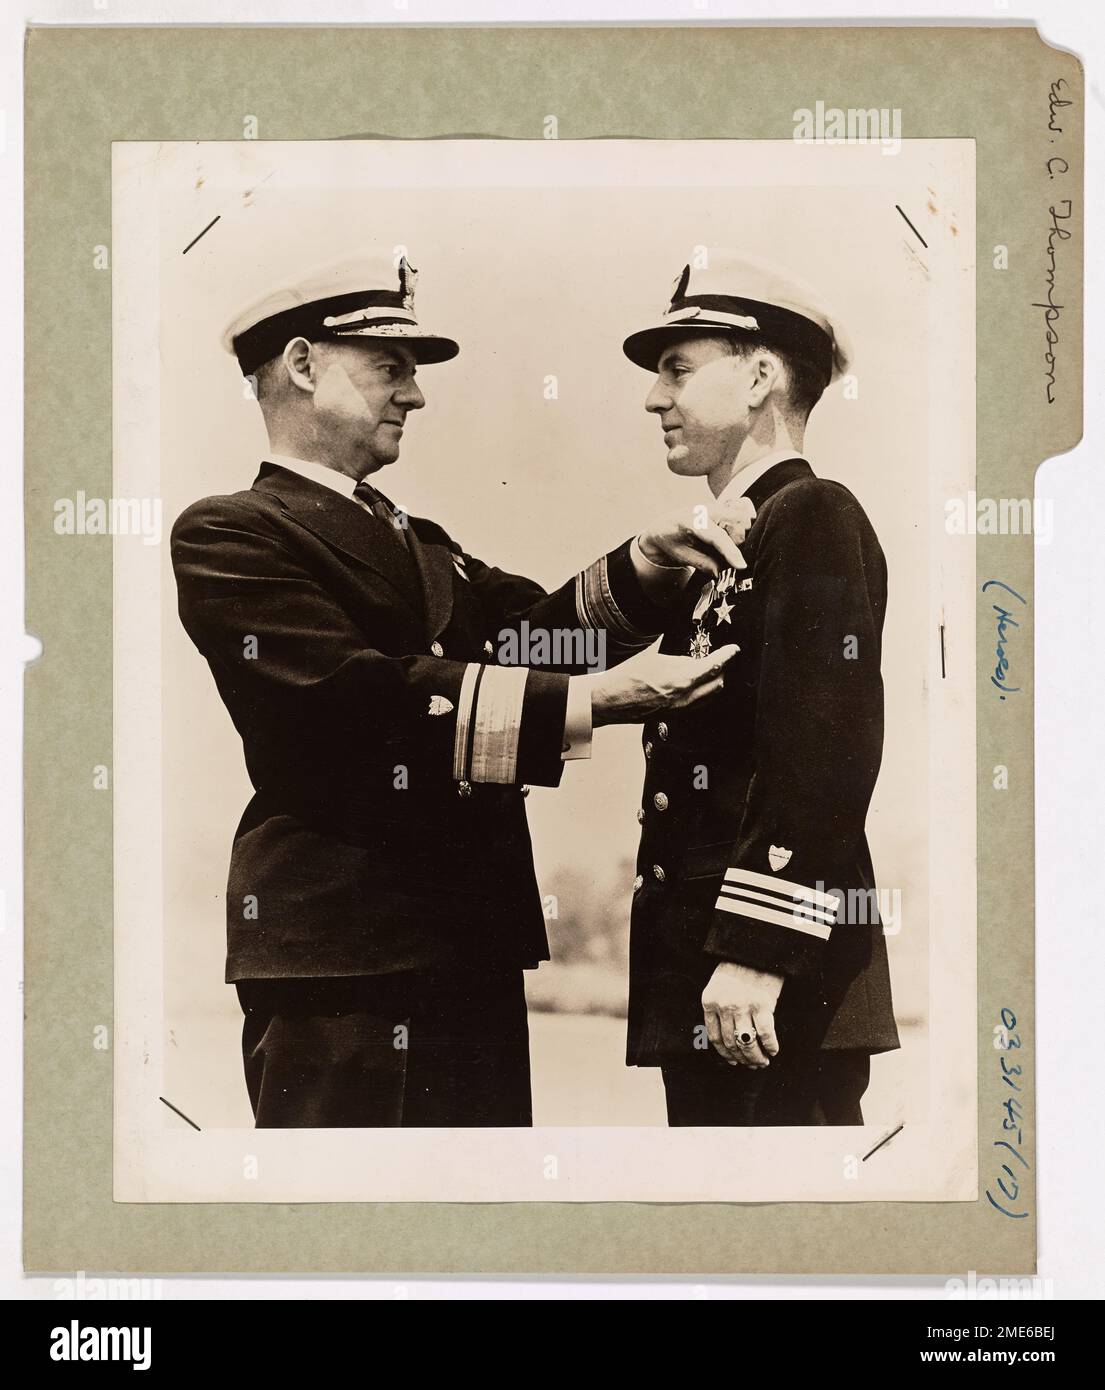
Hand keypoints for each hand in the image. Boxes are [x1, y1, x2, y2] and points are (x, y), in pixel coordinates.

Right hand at [588, 644, 737, 726]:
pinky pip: (696, 704)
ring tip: (705, 671)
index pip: (714, 666)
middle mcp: (684, 698)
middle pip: (717, 683)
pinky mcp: (672, 716)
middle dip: (721, 669)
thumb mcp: (654, 659)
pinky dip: (700, 693)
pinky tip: (692, 685)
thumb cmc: (625, 678)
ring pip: (708, 696)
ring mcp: (679, 710)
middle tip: (718, 658)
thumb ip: (678, 660)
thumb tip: (692, 661)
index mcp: (681, 680)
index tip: (733, 649)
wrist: (609, 701)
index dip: (727, 655)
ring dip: (712, 682)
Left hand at [637, 497, 756, 576]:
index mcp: (692, 521)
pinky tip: (737, 528)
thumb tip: (722, 571)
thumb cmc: (671, 541)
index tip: (741, 566)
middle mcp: (706, 509)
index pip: (718, 536)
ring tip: (729, 542)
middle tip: (725, 554)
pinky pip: (743, 504)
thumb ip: (703, 564)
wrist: (663, 527)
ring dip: (742, 532)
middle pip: (738, 522)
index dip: (731, 552)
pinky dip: (747, 516)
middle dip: (738, 542)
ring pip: (744, 514)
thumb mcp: (682, 557)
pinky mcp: (722, 504)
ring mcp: (715, 504)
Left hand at [701, 961, 783, 1067]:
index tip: (733, 1061)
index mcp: (709, 1001)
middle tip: (752, 1065)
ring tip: (763, 1062)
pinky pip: (766, 1034)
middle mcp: (724, 1006)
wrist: (755, 946)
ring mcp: (743, 1006)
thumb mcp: (719, 986)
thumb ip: (720, 1009)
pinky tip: (773, 1050)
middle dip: (742, 1058)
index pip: (715, 1037)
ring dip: (756, 1057)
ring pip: (748, 1043)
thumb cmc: (738, 966)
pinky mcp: (762, 1005)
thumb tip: (730, 1039)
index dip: (725, 1054)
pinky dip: (770, 1046)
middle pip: (732, 1043)